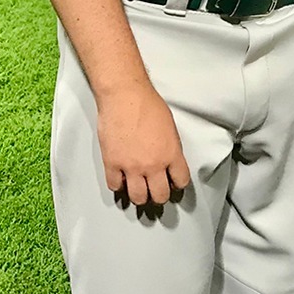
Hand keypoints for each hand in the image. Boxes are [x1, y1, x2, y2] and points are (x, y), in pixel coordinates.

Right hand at [96, 82, 190, 205]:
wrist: (125, 96)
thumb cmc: (148, 104)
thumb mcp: (170, 126)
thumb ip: (170, 147)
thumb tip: (168, 159)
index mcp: (171, 153)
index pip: (181, 181)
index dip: (178, 184)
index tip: (174, 183)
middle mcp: (153, 165)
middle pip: (159, 196)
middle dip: (159, 195)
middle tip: (156, 189)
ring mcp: (131, 167)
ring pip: (138, 197)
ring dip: (140, 195)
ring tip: (139, 188)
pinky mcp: (112, 164)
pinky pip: (115, 186)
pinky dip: (119, 185)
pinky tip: (121, 178)